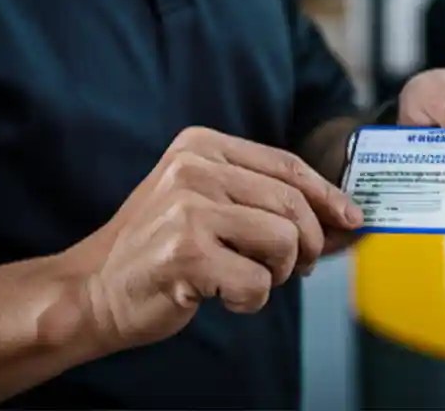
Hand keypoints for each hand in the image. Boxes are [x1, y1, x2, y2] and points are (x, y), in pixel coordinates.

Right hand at [59, 127, 362, 352]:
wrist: (92, 291)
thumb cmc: (162, 251)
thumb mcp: (211, 205)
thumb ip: (269, 202)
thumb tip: (346, 219)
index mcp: (202, 145)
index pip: (288, 166)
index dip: (328, 196)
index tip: (352, 219)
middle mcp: (194, 169)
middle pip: (292, 204)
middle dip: (308, 243)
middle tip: (297, 267)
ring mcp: (187, 208)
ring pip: (283, 240)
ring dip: (279, 272)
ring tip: (250, 278)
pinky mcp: (185, 252)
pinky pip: (257, 281)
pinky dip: (251, 299)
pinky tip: (223, 296)